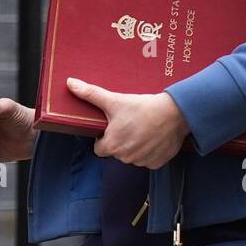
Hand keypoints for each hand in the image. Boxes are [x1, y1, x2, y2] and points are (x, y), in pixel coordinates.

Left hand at [66, 76, 191, 169]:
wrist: (175, 113)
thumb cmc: (143, 108)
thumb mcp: (114, 100)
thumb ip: (90, 94)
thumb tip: (70, 83)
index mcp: (112, 146)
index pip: (99, 148)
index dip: (103, 138)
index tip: (112, 127)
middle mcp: (126, 158)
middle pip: (117, 152)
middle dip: (120, 140)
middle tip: (129, 124)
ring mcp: (143, 162)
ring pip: (133, 156)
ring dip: (135, 146)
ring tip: (142, 128)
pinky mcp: (157, 162)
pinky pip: (148, 159)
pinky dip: (150, 150)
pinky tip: (153, 136)